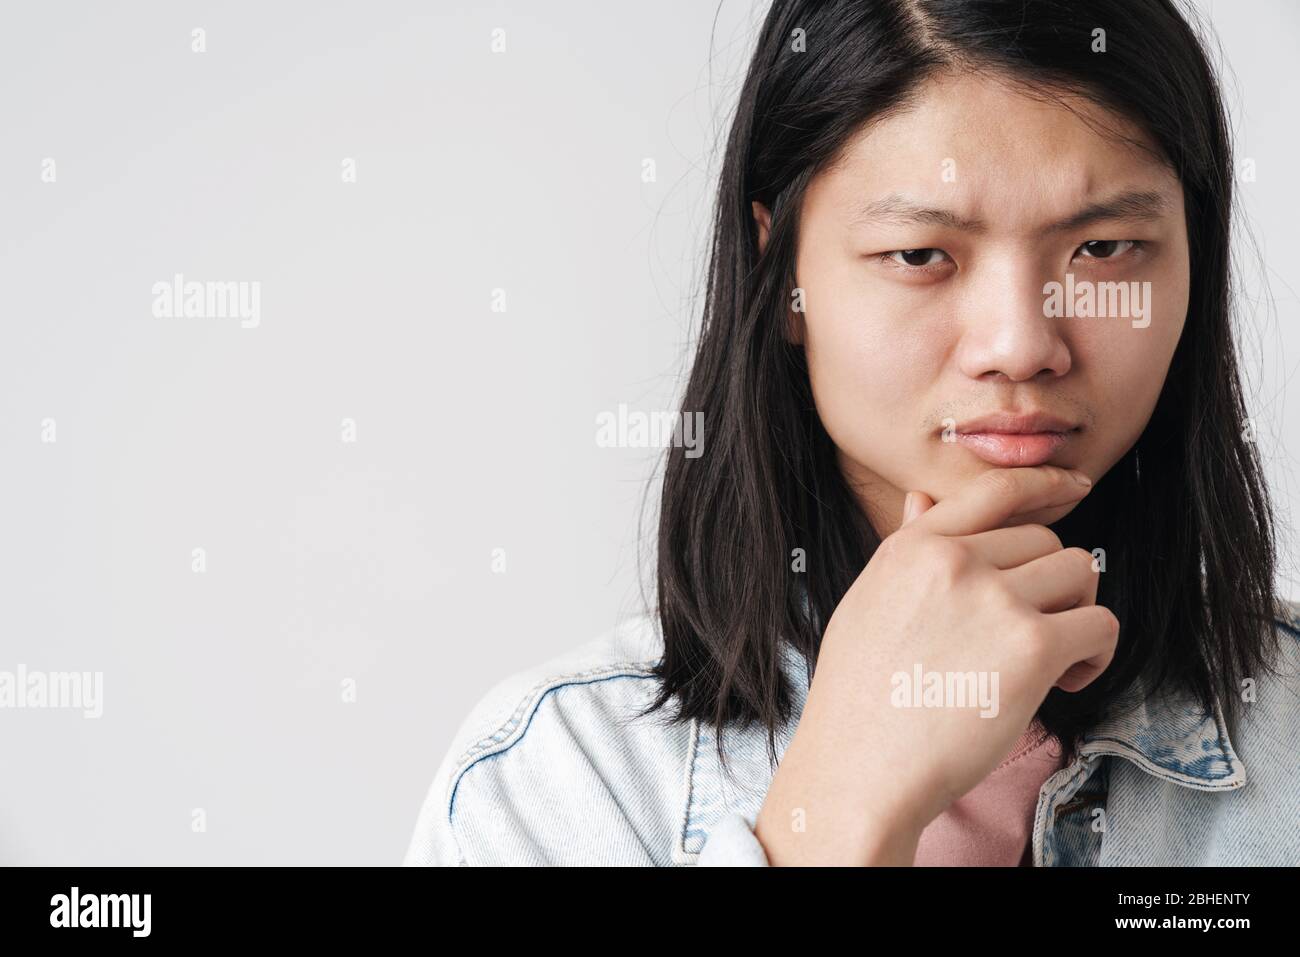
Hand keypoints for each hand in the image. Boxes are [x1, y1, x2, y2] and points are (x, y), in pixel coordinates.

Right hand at [753, 465, 1117, 864]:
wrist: (860, 770)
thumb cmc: (860, 699)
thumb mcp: (868, 603)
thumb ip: (904, 549)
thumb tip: (922, 499)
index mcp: (912, 548)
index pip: (994, 490)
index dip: (1044, 484)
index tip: (1075, 487)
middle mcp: (952, 562)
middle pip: (1046, 540)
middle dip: (1053, 583)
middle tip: (1034, 633)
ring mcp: (993, 600)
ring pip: (1080, 573)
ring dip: (1078, 613)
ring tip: (1051, 660)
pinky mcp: (1031, 647)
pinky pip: (1099, 625)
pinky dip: (1096, 654)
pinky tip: (1064, 681)